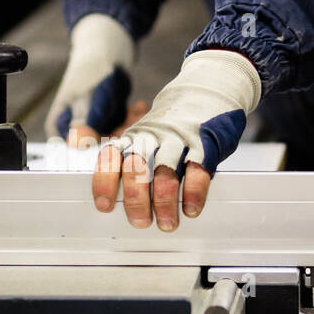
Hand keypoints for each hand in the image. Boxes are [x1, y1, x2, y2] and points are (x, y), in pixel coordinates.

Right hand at [47, 13, 146, 146]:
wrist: (105, 48)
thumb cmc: (92, 70)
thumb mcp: (89, 99)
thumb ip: (86, 122)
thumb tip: (77, 144)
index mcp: (59, 128)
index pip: (74, 154)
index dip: (97, 154)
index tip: (116, 147)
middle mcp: (74, 131)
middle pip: (97, 148)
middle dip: (118, 137)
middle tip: (134, 125)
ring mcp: (93, 127)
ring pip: (113, 138)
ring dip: (128, 128)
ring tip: (137, 111)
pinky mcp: (109, 122)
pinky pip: (123, 128)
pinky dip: (132, 120)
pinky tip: (138, 107)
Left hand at [93, 49, 260, 229]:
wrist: (209, 90)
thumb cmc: (173, 127)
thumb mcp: (146, 135)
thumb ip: (132, 161)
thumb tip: (116, 198)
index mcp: (135, 136)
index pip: (112, 157)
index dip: (105, 182)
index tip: (104, 206)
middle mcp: (154, 137)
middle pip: (136, 169)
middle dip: (136, 200)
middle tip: (141, 222)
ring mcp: (180, 139)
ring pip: (165, 172)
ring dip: (164, 202)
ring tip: (167, 223)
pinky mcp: (206, 144)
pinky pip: (197, 171)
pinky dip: (193, 193)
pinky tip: (190, 209)